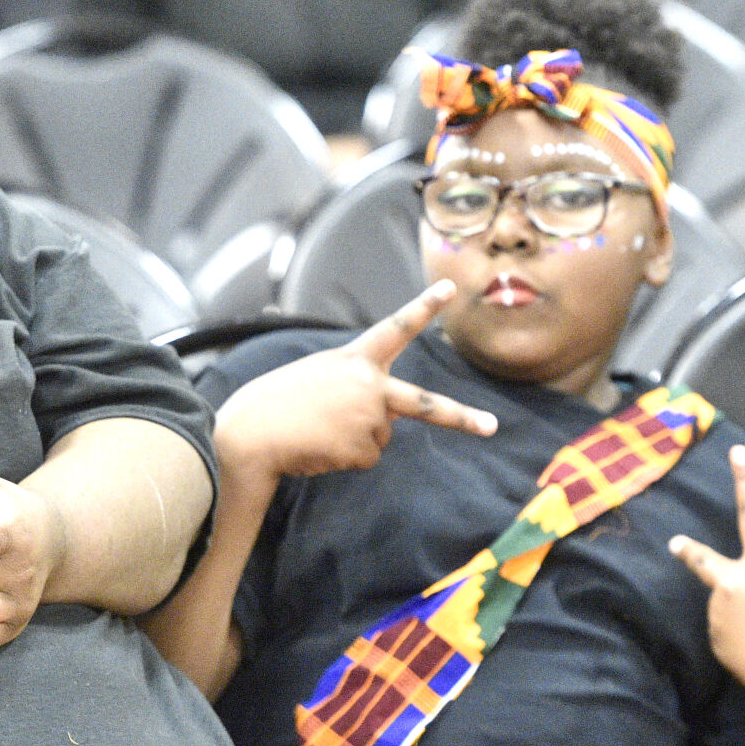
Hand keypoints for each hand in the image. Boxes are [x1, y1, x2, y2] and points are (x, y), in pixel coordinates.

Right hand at [215, 280, 497, 481]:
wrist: (252, 433)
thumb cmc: (278, 402)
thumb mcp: (320, 377)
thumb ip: (356, 385)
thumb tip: (384, 421)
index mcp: (355, 359)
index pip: (395, 327)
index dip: (424, 306)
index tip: (449, 288)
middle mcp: (369, 385)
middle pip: (424, 404)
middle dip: (461, 418)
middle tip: (493, 427)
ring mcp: (368, 417)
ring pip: (379, 436)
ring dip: (353, 439)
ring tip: (318, 429)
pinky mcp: (362, 448)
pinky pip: (365, 457)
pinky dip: (344, 457)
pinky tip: (319, 447)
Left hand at [671, 445, 744, 724]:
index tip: (737, 452)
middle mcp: (734, 583)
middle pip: (703, 560)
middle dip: (689, 551)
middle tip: (674, 542)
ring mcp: (719, 611)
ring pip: (726, 607)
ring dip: (742, 619)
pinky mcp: (714, 637)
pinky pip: (726, 631)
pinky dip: (740, 640)